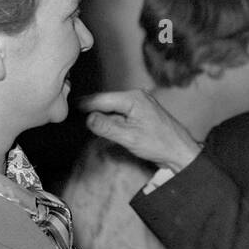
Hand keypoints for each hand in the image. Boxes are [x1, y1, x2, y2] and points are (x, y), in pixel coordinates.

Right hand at [79, 90, 201, 171]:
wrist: (181, 152)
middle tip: (71, 117)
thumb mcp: (129, 137)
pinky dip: (112, 121)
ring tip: (82, 122)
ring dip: (102, 117)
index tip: (67, 108)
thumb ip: (107, 127)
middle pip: (106, 102)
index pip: (101, 99)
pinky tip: (104, 129)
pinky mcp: (142, 113)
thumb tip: (88, 119)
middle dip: (91, 110)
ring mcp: (140, 104)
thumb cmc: (160, 144)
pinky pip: (121, 115)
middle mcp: (137, 97)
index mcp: (133, 98)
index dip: (83, 105)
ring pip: (113, 109)